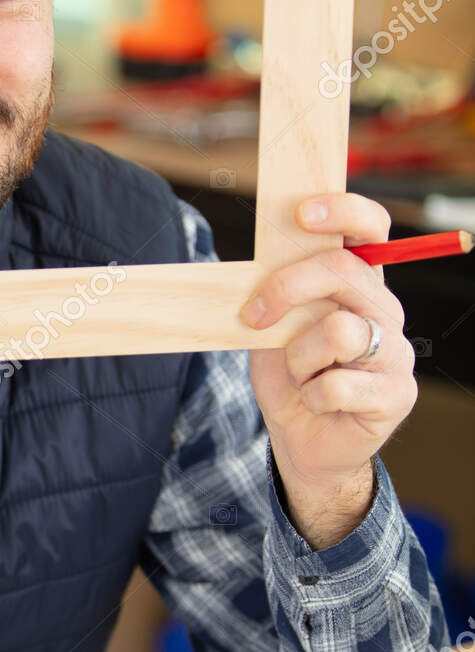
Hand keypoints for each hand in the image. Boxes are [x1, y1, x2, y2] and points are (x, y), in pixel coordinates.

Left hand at [239, 193, 415, 547]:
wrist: (302, 440)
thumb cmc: (290, 375)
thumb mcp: (272, 327)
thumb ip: (277, 293)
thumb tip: (262, 262)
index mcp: (358, 284)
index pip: (370, 228)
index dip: (342, 211)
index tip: (301, 214)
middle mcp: (385, 310)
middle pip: (345, 272)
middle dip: (288, 288)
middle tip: (254, 315)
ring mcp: (397, 352)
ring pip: (337, 332)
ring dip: (298, 359)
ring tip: (300, 375)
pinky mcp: (397, 394)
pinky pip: (338, 385)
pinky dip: (311, 396)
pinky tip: (315, 402)